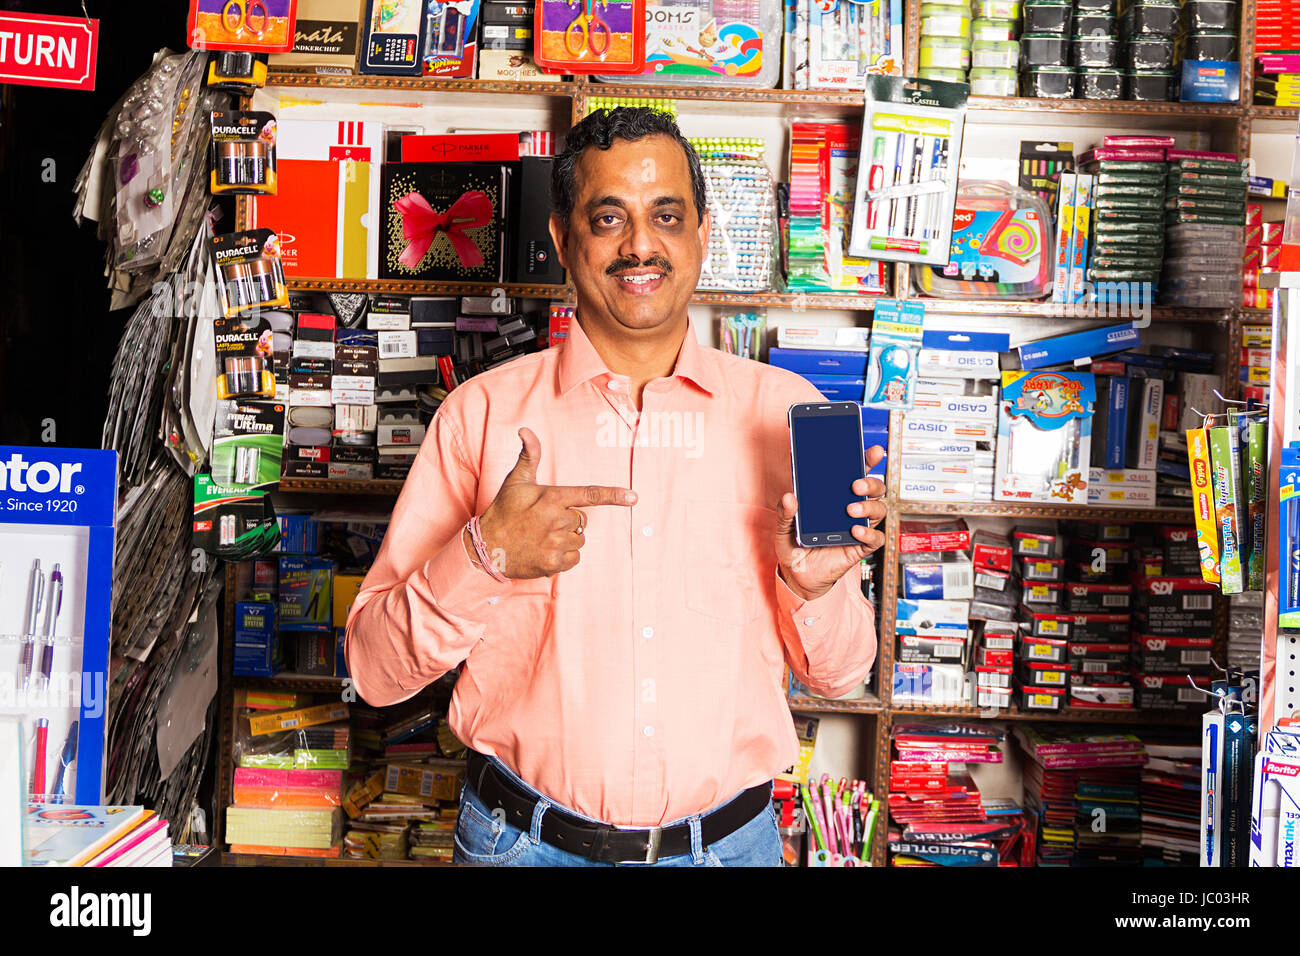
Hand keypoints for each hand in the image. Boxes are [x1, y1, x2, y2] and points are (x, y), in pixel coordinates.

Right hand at [471, 427, 637, 578]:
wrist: (486, 547)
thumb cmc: (503, 511)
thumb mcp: (515, 482)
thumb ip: (529, 456)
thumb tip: (526, 430)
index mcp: (552, 498)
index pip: (589, 494)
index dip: (614, 495)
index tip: (634, 497)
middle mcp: (557, 521)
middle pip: (582, 521)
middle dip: (568, 521)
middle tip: (543, 521)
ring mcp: (556, 544)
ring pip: (579, 540)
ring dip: (566, 540)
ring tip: (541, 537)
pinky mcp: (554, 564)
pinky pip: (574, 559)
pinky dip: (563, 557)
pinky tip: (543, 551)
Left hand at [776, 445, 886, 601]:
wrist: (797, 574)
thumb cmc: (794, 545)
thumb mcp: (784, 527)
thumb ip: (785, 512)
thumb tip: (788, 497)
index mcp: (836, 497)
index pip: (856, 473)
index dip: (867, 460)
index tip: (873, 451)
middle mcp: (851, 508)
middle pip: (874, 488)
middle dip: (870, 481)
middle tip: (855, 484)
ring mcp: (857, 526)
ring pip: (879, 509)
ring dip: (869, 505)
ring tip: (850, 509)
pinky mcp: (859, 547)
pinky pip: (875, 538)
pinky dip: (868, 533)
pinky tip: (854, 530)